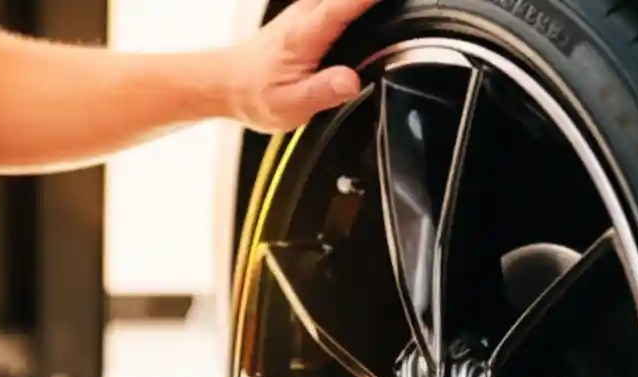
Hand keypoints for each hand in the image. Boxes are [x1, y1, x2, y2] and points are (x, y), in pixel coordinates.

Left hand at [226, 0, 383, 132]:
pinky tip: (373, 13)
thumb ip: (322, 92)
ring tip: (397, 11)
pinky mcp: (311, 13)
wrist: (229, 84)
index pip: (343, 6)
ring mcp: (307, 9)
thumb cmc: (256, 95)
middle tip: (409, 10)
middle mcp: (306, 14)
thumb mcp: (290, 105)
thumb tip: (351, 81)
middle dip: (374, 0)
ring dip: (366, 2)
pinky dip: (357, 4)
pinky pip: (339, 2)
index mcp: (304, 35)